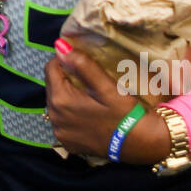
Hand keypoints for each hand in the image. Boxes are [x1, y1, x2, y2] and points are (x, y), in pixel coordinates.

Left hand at [44, 42, 170, 163]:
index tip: (81, 62)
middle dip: (65, 78)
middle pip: (52, 86)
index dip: (64, 61)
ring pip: (55, 103)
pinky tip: (86, 113)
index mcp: (60, 100)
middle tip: (87, 79)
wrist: (139, 144)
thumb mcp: (106, 86)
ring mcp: (60, 132)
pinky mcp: (67, 143)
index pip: (50, 68)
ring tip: (88, 95)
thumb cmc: (124, 112)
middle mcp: (54, 117)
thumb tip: (59, 46)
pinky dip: (69, 114)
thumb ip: (82, 65)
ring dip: (66, 95)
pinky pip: (61, 121)